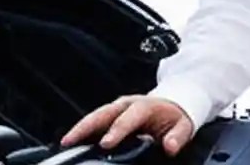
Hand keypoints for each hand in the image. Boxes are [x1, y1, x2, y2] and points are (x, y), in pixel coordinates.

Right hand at [60, 95, 194, 155]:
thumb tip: (170, 147)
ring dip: (80, 127)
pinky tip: (73, 141)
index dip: (116, 131)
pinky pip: (95, 120)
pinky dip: (83, 129)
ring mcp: (116, 108)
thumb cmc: (176, 116)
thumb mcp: (184, 126)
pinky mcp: (111, 113)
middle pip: (102, 114)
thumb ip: (178, 136)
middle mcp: (126, 104)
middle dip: (85, 127)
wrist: (173, 103)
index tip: (105, 144)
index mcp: (143, 106)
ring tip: (65, 142)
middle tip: (70, 140)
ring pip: (94, 116)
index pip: (127, 119)